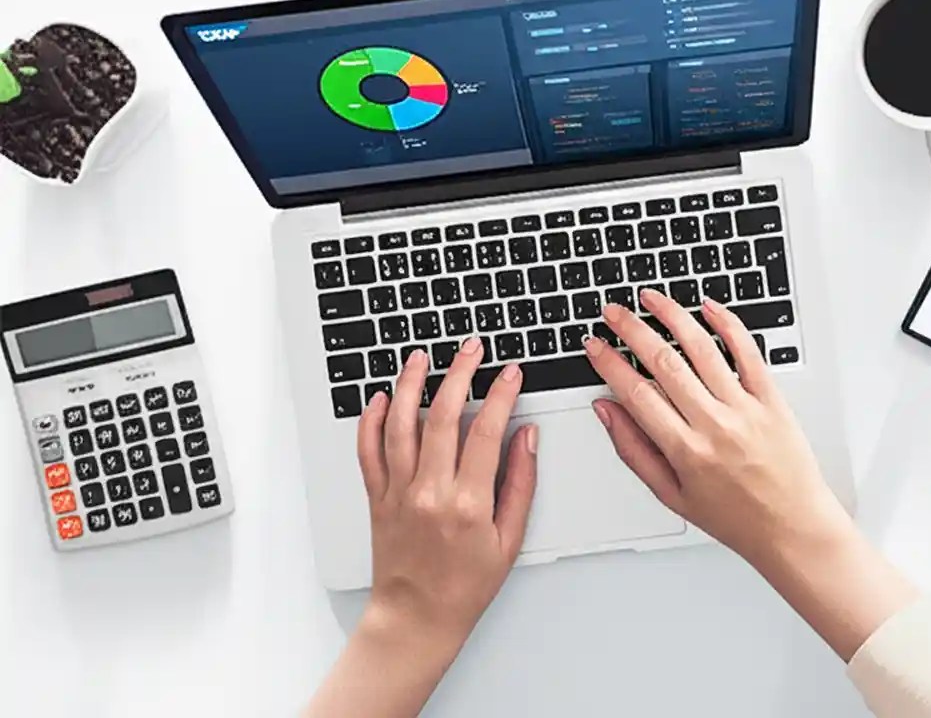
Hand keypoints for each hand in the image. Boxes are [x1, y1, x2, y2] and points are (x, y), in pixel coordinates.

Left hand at [308, 339, 537, 716]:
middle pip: (442, 416)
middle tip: (470, 349)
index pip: (486, 431)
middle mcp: (429, 492)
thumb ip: (520, 483)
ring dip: (411, 384)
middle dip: (459, 373)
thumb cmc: (465, 586)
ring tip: (421, 357)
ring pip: (400, 425)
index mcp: (468, 503)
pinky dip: (372, 421)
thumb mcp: (509, 539)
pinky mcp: (377, 498)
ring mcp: (398, 493)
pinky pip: (369, 451)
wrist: (417, 618)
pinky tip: (382, 398)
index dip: (501, 394)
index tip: (510, 373)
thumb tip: (526, 438)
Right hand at [584, 291, 914, 660]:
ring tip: (652, 298)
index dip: (609, 363)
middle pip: (664, 362)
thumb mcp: (671, 495)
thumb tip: (606, 411)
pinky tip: (708, 307)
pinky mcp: (771, 398)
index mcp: (686, 451)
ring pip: (702, 348)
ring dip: (672, 316)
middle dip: (632, 330)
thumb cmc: (735, 517)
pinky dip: (727, 324)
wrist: (793, 527)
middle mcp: (714, 425)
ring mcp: (745, 408)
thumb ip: (634, 450)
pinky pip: (747, 352)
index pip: (636, 393)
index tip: (595, 346)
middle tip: (613, 312)